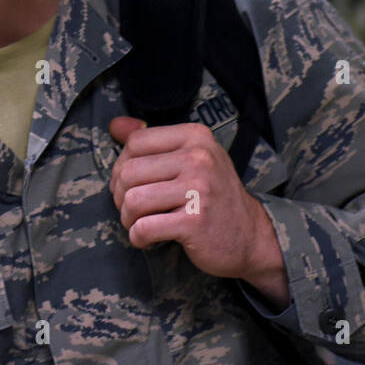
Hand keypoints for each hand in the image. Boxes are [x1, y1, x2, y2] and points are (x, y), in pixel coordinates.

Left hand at [108, 116, 288, 309]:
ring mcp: (198, 189)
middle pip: (128, 171)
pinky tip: (150, 239)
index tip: (132, 184)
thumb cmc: (213, 195)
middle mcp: (199, 158)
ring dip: (128, 219)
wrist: (249, 235)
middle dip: (121, 196)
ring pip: (132, 200)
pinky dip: (139, 238)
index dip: (122, 166)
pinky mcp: (195, 221)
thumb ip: (153, 141)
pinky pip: (143, 228)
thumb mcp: (191, 158)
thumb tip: (115, 125)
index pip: (136, 142)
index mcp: (196, 137)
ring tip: (142, 224)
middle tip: (134, 210)